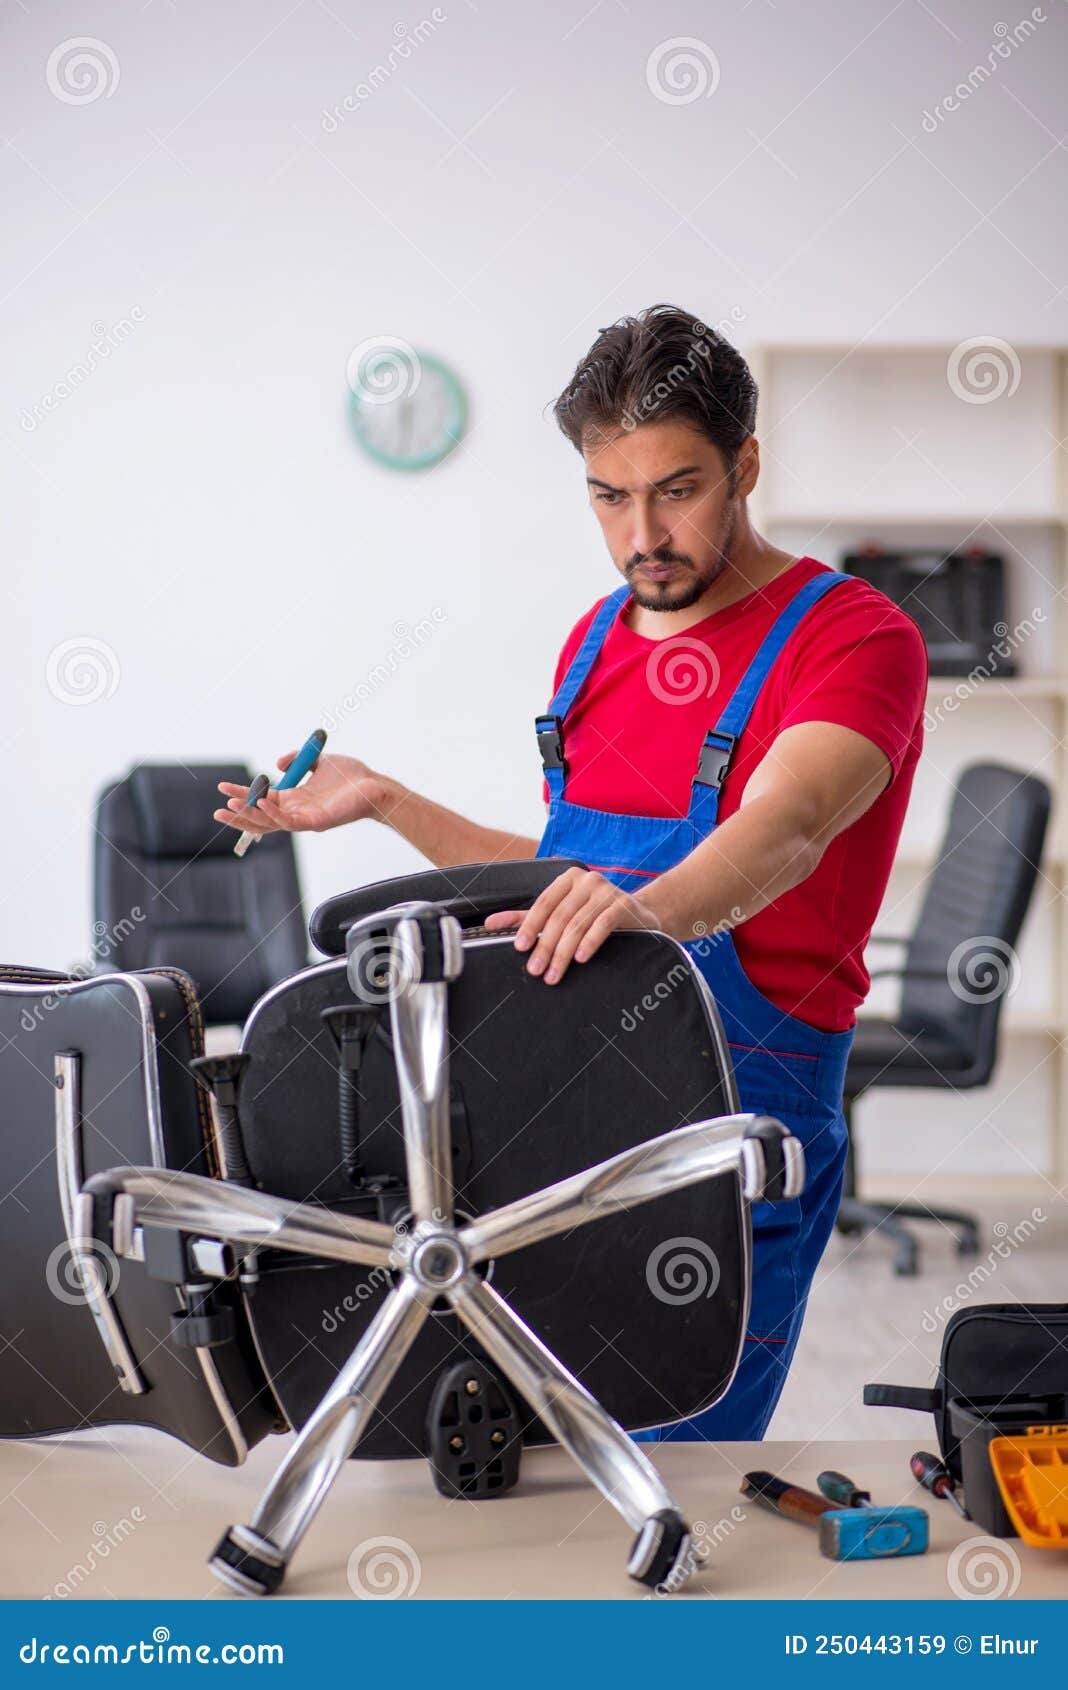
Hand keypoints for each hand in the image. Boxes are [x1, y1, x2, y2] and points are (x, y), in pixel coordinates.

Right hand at [213, 752, 388, 836]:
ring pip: (270, 822)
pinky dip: (273, 812)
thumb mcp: (320, 761)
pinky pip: (289, 821)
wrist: (375, 786)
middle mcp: (296, 812)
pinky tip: (260, 802)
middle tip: (218, 807)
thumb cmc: (352, 777)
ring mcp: (305, 819)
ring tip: (230, 805)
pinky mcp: (316, 821)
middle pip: (260, 816)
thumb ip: (298, 760)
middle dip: (238, 812)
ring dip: (249, 814)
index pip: (261, 800)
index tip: (222, 787)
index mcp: (294, 799)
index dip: (242, 794)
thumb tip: (276, 763)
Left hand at [483, 866, 661, 983]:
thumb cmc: (596, 913)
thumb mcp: (560, 913)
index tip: (520, 947)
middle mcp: (587, 880)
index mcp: (567, 879)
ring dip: (563, 952)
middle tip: (536, 970)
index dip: (529, 926)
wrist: (641, 914)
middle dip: (545, 947)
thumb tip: (490, 924)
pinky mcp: (624, 905)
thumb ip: (526, 918)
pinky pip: (603, 924)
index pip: (543, 903)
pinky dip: (590, 942)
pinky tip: (580, 958)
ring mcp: (606, 891)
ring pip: (578, 924)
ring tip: (554, 973)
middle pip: (559, 917)